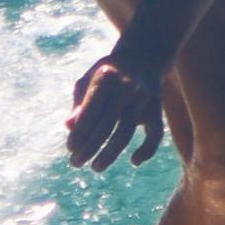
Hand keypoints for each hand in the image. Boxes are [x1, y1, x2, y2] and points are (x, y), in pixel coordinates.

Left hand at [64, 55, 166, 170]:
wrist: (143, 57)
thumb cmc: (107, 73)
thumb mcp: (88, 80)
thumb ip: (79, 103)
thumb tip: (68, 127)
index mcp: (105, 78)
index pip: (89, 113)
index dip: (78, 134)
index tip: (70, 149)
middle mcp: (126, 88)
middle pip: (105, 127)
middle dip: (88, 149)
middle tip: (76, 163)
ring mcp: (143, 100)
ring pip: (126, 134)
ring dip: (109, 155)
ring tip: (95, 167)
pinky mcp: (157, 110)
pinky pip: (155, 135)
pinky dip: (147, 150)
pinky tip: (134, 161)